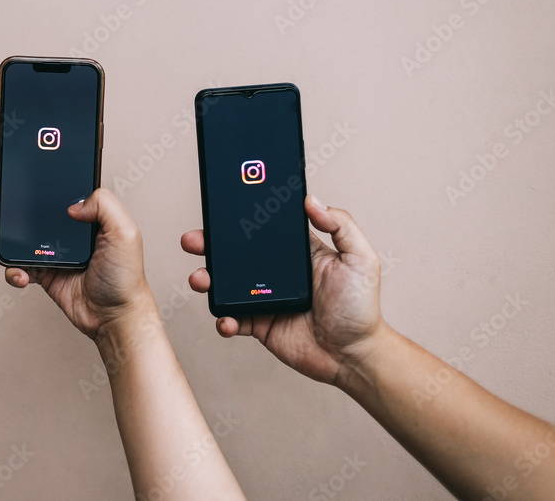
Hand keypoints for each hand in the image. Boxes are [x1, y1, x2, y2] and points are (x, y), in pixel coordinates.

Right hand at [0, 184, 152, 338]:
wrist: (114, 317)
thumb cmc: (126, 276)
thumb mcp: (125, 232)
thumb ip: (104, 204)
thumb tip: (73, 202)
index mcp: (85, 210)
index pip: (53, 185)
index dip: (30, 176)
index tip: (10, 172)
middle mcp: (64, 226)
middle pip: (25, 206)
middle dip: (0, 200)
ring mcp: (49, 249)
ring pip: (13, 235)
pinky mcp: (41, 271)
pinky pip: (15, 265)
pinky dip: (10, 270)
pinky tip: (21, 276)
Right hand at [182, 195, 386, 384]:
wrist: (352, 355)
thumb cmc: (361, 308)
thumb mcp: (360, 259)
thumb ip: (341, 225)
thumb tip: (312, 199)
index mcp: (296, 253)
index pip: (262, 230)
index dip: (241, 220)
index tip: (221, 210)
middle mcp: (276, 273)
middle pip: (235, 254)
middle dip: (210, 245)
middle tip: (193, 240)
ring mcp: (264, 299)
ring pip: (226, 285)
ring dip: (207, 280)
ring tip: (200, 279)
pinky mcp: (259, 324)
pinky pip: (232, 318)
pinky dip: (222, 319)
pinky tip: (226, 319)